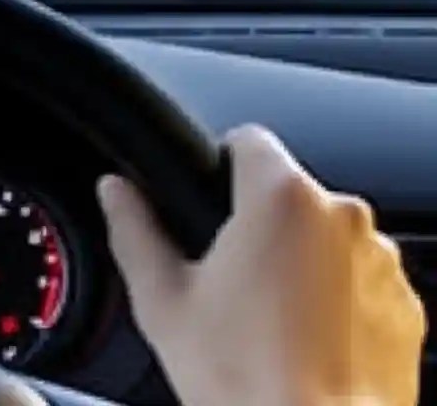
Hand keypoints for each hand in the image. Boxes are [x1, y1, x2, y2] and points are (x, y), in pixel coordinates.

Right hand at [99, 125, 424, 405]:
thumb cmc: (243, 381)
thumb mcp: (162, 299)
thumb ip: (134, 228)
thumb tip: (114, 191)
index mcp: (280, 198)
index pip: (246, 139)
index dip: (217, 167)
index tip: (205, 205)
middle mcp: (343, 218)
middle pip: (286, 194)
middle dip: (256, 226)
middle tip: (225, 282)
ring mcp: (382, 263)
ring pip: (325, 239)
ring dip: (299, 262)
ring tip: (265, 320)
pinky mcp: (405, 305)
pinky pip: (359, 281)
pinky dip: (334, 300)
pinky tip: (302, 341)